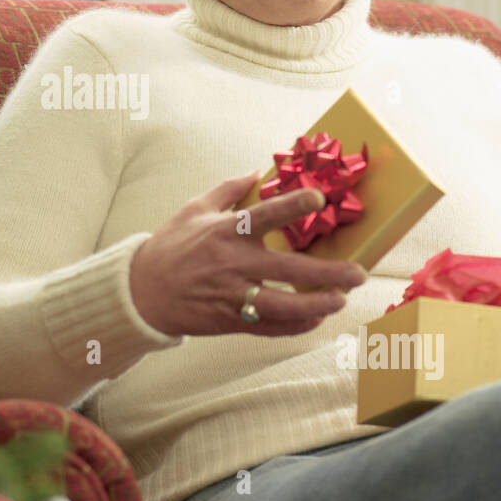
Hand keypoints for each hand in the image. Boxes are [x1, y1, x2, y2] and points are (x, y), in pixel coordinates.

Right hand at [129, 169, 368, 338]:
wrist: (143, 292)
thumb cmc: (171, 245)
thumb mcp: (194, 208)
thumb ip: (229, 190)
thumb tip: (258, 173)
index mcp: (226, 231)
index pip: (264, 215)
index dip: (292, 206)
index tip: (318, 198)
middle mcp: (232, 264)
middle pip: (286, 267)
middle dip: (326, 272)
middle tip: (358, 273)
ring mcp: (232, 295)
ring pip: (281, 305)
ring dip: (315, 305)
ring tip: (340, 301)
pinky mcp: (230, 320)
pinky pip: (268, 327)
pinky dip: (294, 326)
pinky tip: (315, 320)